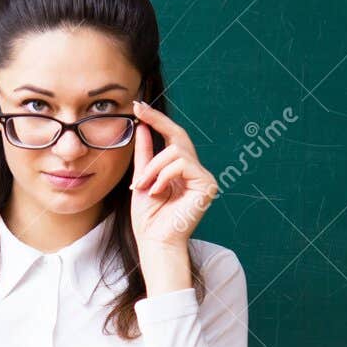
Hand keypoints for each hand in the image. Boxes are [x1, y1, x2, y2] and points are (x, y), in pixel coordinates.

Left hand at [128, 100, 218, 250]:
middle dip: (157, 122)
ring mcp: (203, 177)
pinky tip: (156, 192)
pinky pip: (182, 165)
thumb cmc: (148, 217)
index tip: (139, 106)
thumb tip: (143, 128)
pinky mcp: (207, 184)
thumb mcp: (141, 179)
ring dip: (153, 168)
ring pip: (175, 152)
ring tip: (142, 187)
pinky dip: (163, 176)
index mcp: (180, 169)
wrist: (154, 241)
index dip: (157, 120)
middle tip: (138, 111)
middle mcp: (195, 170)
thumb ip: (145, 154)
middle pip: (178, 136)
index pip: (172, 137)